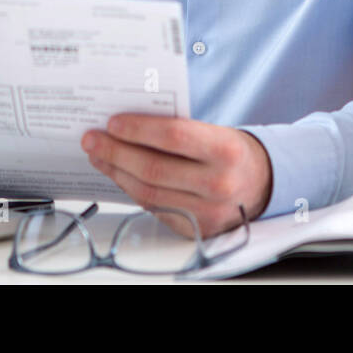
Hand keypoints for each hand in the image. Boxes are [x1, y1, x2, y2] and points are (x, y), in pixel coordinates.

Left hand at [81, 114, 272, 237]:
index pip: (173, 135)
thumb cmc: (229, 151)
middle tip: (92, 138)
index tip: (112, 122)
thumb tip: (126, 123)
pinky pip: (154, 207)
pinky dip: (131, 189)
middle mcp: (218, 184)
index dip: (139, 129)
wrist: (260, 184)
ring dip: (116, 171)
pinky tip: (118, 174)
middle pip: (154, 168)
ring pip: (148, 192)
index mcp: (225, 150)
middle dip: (116, 151)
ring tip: (99, 155)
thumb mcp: (215, 131)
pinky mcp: (195, 230)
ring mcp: (207, 212)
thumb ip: (177, 127)